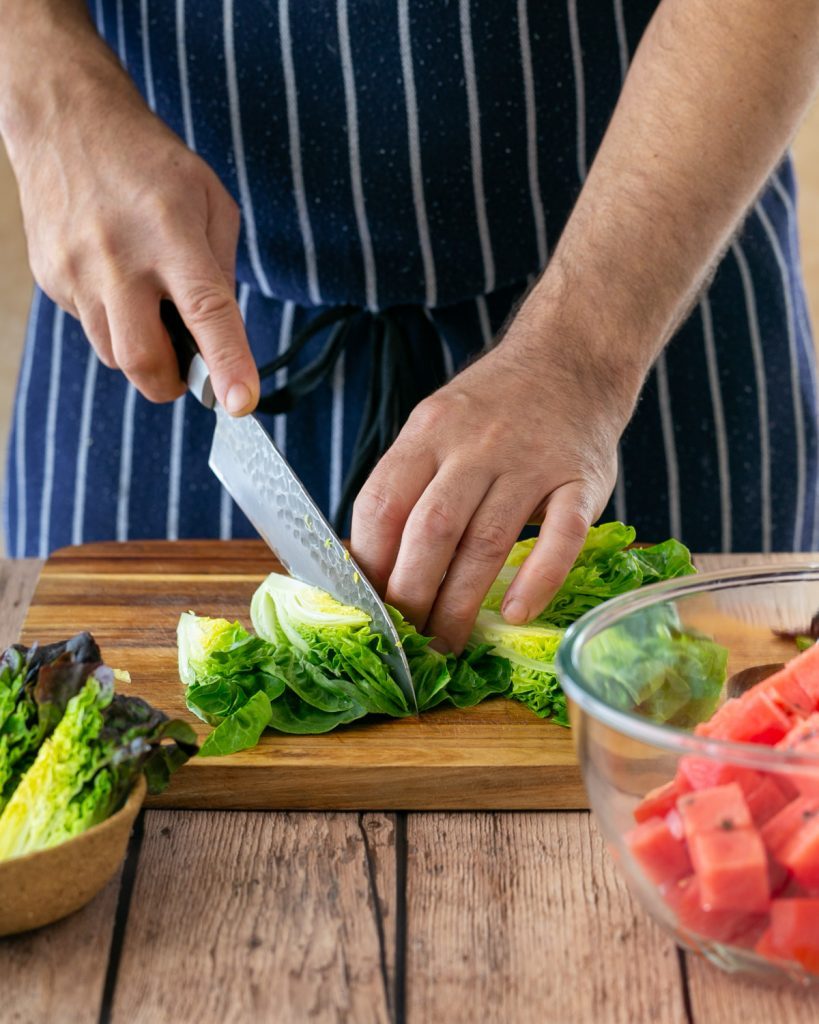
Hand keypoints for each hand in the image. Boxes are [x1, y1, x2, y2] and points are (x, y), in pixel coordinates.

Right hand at [4, 37, 257, 411]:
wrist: (65, 121)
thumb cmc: (149, 161)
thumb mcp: (211, 201)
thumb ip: (222, 271)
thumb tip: (223, 336)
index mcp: (171, 235)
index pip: (205, 312)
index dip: (225, 364)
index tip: (241, 403)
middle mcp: (118, 259)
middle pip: (143, 361)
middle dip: (172, 384)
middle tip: (188, 369)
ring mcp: (76, 272)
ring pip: (114, 356)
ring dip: (143, 352)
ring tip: (151, 306)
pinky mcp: (51, 280)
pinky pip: (90, 328)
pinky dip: (114, 323)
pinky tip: (118, 281)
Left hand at [351, 297, 640, 652]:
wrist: (571, 360)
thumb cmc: (493, 408)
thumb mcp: (436, 426)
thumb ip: (408, 482)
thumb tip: (368, 562)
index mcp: (429, 431)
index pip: (382, 504)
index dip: (370, 564)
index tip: (368, 608)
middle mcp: (476, 444)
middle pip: (431, 529)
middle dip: (411, 595)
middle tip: (406, 642)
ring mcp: (531, 461)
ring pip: (488, 539)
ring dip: (461, 602)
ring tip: (447, 644)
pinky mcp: (581, 480)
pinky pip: (562, 535)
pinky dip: (539, 577)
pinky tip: (515, 613)